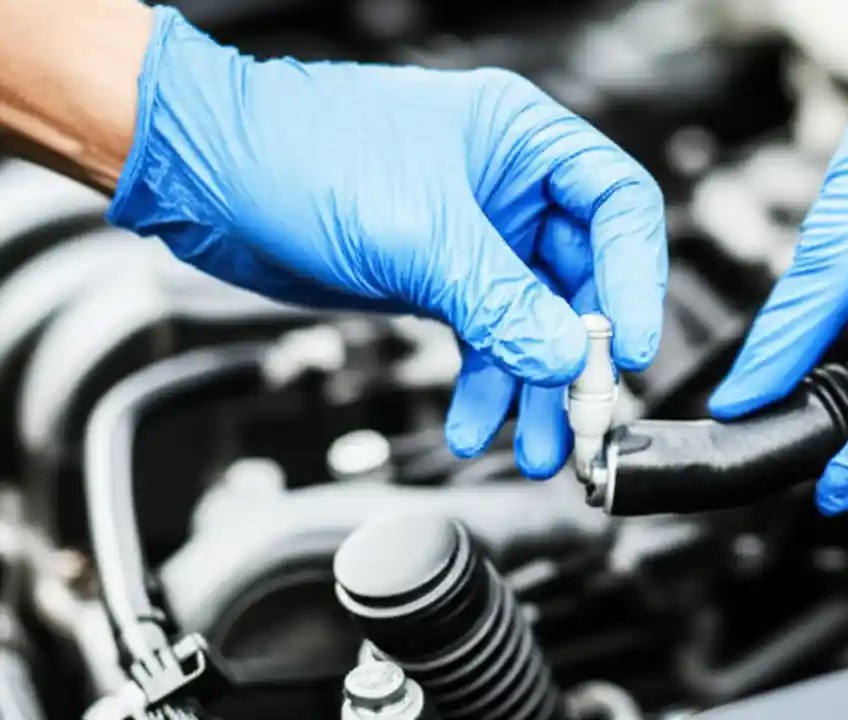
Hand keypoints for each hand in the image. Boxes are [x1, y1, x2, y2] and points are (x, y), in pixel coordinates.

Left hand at [108, 8, 667, 477]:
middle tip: (582, 422)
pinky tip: (471, 422)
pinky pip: (487, 338)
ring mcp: (478, 235)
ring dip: (532, 388)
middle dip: (579, 359)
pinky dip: (484, 383)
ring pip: (534, 322)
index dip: (637, 280)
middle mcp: (511, 187)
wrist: (207, 177)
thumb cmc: (296, 153)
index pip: (618, 207)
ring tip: (531, 447)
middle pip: (582, 279)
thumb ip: (503, 303)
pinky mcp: (441, 277)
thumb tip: (569, 358)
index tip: (631, 349)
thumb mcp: (419, 234)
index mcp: (523, 139)